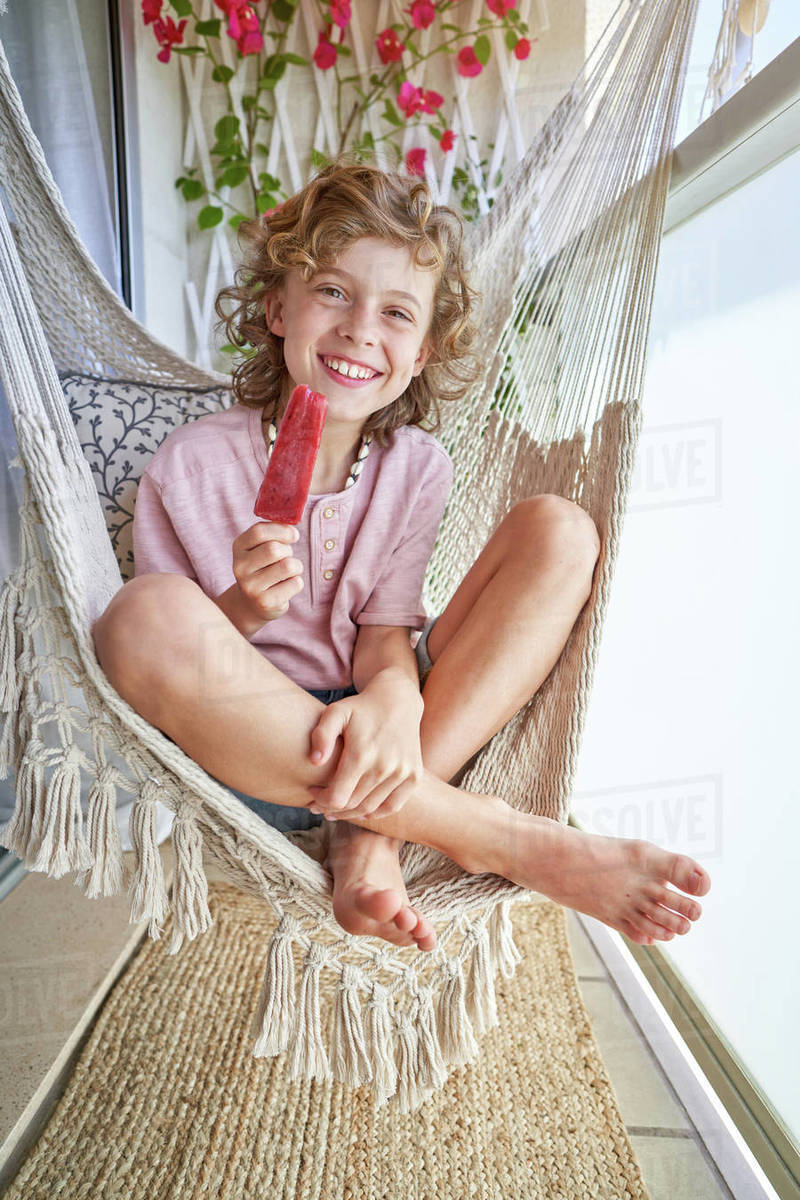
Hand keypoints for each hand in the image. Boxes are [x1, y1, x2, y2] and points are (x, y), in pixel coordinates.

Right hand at [232, 521, 303, 625]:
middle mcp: (240, 567)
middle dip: (288, 550)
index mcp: (238, 547)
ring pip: (288, 566)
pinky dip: (297, 582)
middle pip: (274, 549)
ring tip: (287, 572)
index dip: (282, 530)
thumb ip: (273, 533)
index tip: (293, 535)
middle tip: (286, 557)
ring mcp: (251, 587)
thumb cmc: (263, 568)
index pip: (259, 531)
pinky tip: (286, 586)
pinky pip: (295, 583)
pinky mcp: (265, 602)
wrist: (251, 603)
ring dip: (296, 566)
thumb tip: (291, 525)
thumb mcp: (260, 547)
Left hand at [307, 675, 424, 819]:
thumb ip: (322, 735)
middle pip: (352, 805)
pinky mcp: (414, 776)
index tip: (311, 793)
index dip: (321, 800)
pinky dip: (375, 812)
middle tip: (318, 805)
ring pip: (370, 808)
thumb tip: (315, 761)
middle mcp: (384, 767)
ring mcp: (402, 773)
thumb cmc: (360, 708)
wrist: (398, 700)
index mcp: (362, 754)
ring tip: (336, 809)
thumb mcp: (335, 712)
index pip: (337, 797)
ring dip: (350, 814)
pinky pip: (393, 806)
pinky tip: (361, 810)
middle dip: (331, 808)